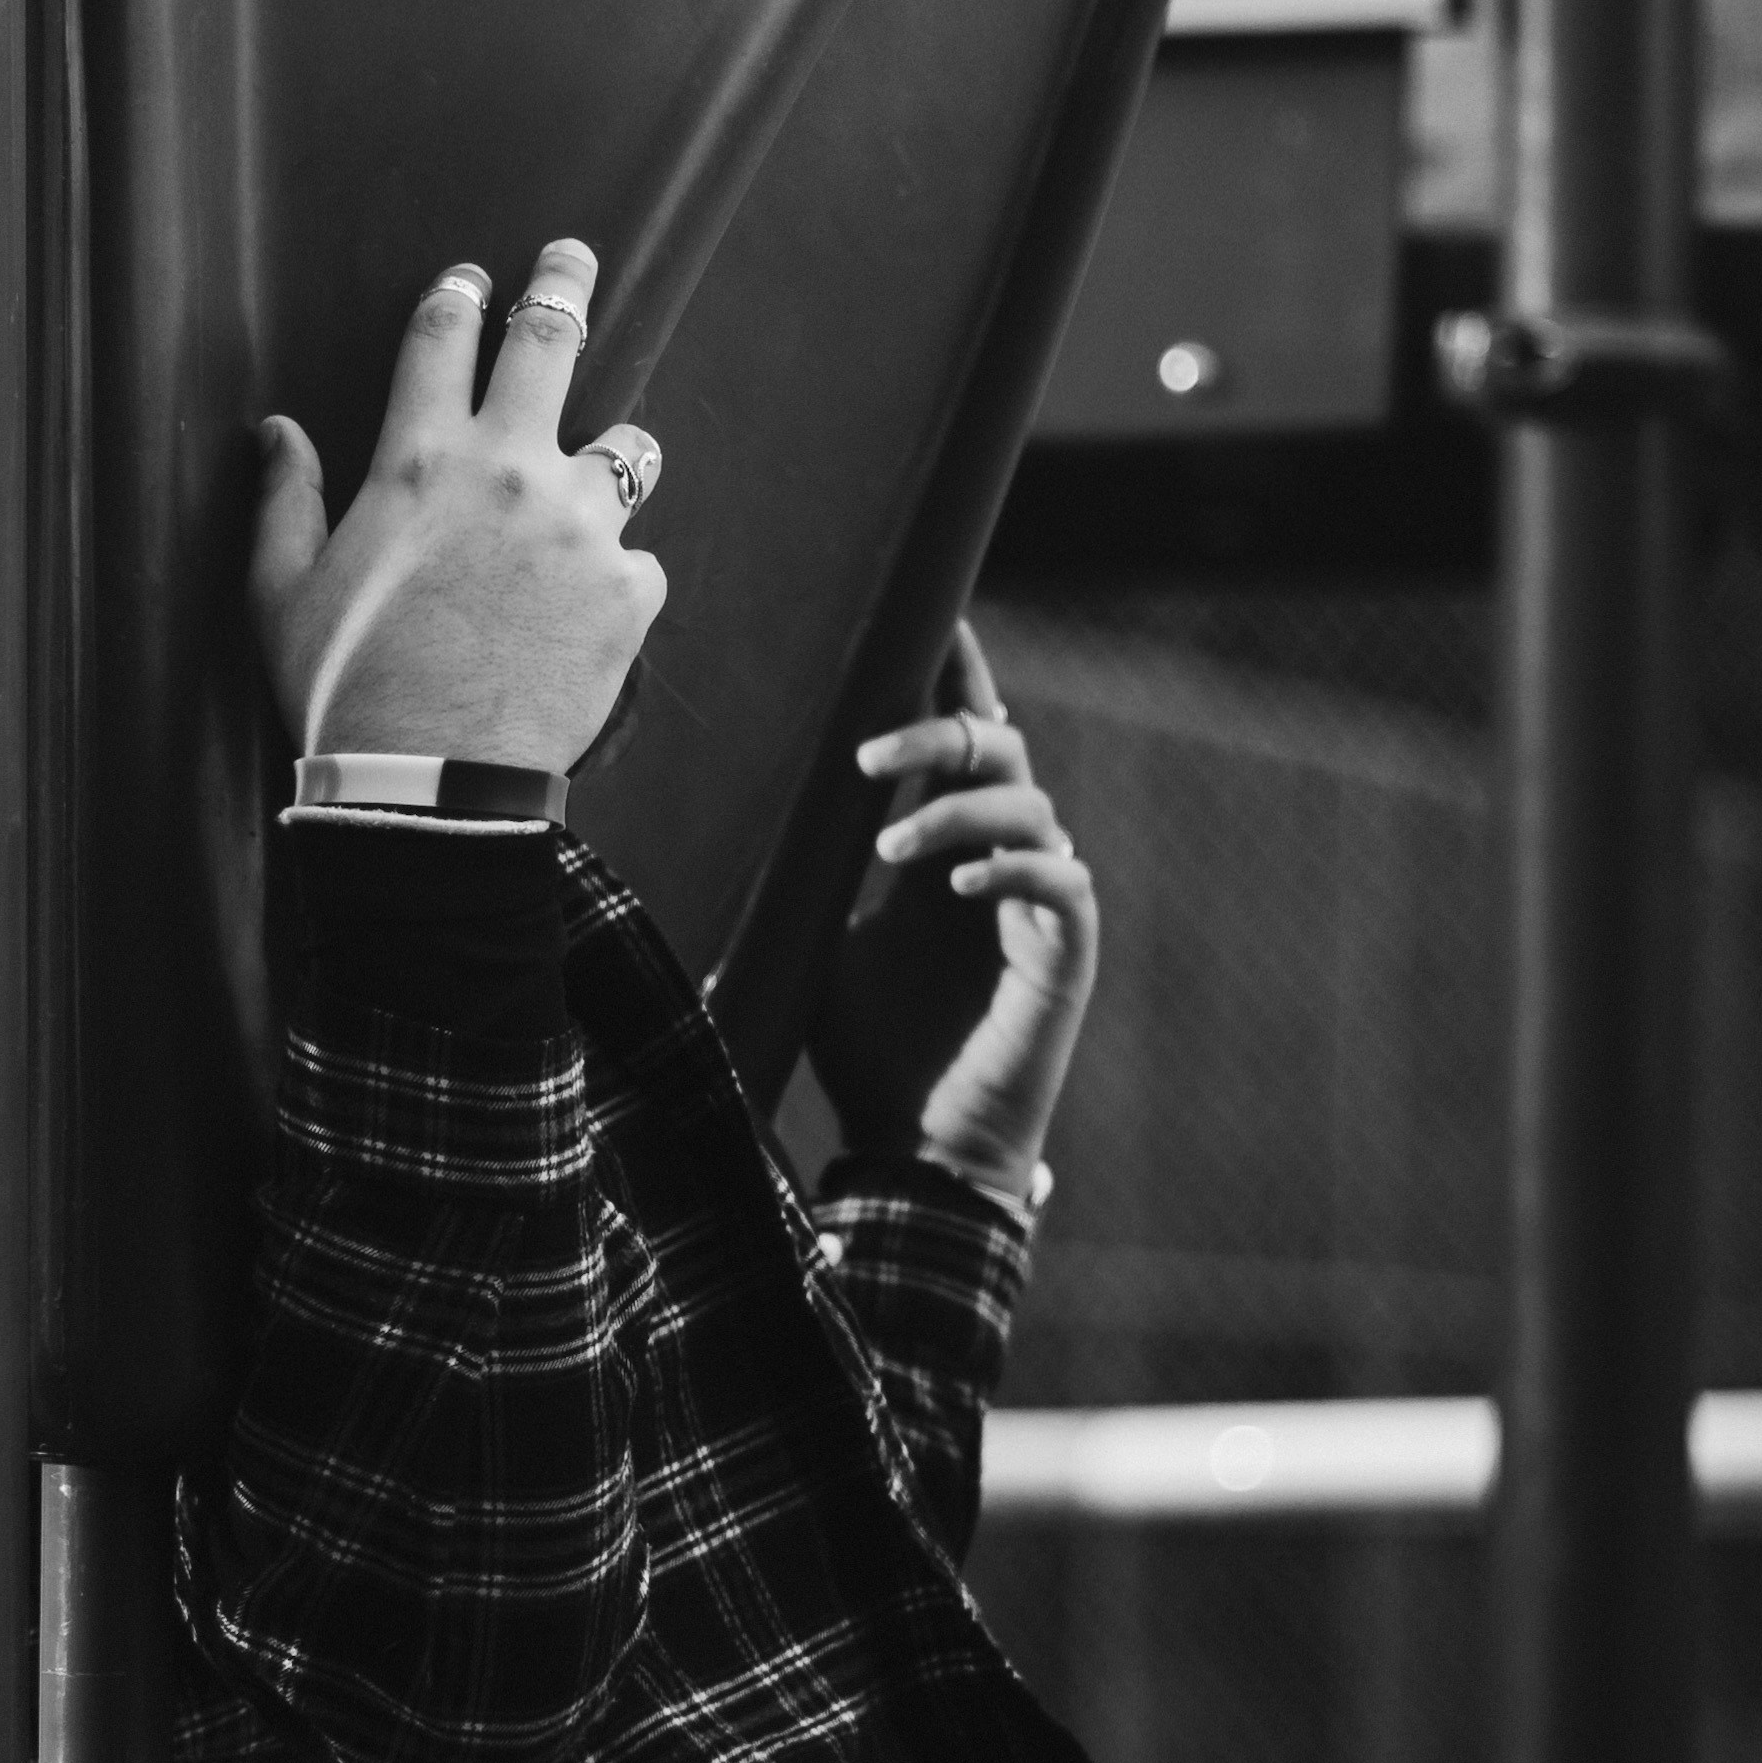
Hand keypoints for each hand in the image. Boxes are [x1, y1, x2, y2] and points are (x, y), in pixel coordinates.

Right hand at [250, 236, 667, 770]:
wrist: (431, 784)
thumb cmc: (344, 689)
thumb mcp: (282, 592)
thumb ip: (285, 499)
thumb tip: (277, 431)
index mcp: (420, 461)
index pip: (442, 336)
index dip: (456, 296)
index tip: (469, 280)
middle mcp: (511, 471)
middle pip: (553, 339)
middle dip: (564, 283)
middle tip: (571, 257)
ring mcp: (582, 527)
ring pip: (627, 450)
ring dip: (610, 457)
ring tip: (598, 481)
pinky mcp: (632, 589)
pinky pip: (637, 561)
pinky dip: (615, 578)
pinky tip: (583, 615)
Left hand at [811, 625, 1097, 1199]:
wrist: (916, 1148)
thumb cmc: (868, 1049)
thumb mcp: (811, 946)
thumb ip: (790, 880)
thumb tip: (698, 831)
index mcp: (941, 844)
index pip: (959, 736)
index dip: (953, 672)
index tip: (931, 614)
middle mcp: (995, 857)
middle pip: (998, 746)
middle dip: (938, 732)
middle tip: (867, 758)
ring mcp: (1035, 901)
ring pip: (1029, 805)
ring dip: (957, 811)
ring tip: (893, 850)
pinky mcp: (1063, 951)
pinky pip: (1059, 880)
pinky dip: (1010, 866)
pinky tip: (954, 885)